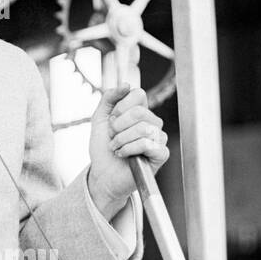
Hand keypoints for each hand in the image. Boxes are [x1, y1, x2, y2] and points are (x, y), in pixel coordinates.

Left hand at [86, 84, 168, 216]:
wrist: (103, 175)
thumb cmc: (103, 149)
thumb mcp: (100, 119)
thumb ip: (108, 98)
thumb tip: (126, 84)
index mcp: (141, 112)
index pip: (138, 95)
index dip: (120, 107)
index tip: (111, 121)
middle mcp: (153, 122)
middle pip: (139, 112)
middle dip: (118, 126)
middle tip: (112, 137)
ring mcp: (159, 138)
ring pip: (143, 128)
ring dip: (121, 139)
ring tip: (116, 147)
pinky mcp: (161, 154)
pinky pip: (147, 144)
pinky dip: (129, 149)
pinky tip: (123, 155)